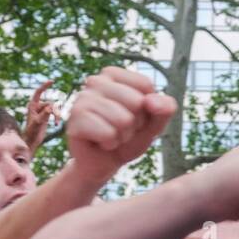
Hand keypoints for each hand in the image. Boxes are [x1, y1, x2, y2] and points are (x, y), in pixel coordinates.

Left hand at [23, 80, 61, 151]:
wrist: (32, 140)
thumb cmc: (31, 132)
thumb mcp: (37, 123)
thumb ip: (44, 115)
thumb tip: (51, 109)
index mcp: (32, 105)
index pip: (38, 92)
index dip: (44, 86)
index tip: (52, 81)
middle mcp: (37, 107)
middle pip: (50, 103)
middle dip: (55, 111)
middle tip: (57, 121)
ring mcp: (42, 111)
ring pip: (54, 108)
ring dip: (57, 115)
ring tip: (57, 124)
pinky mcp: (46, 116)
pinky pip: (54, 113)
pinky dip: (57, 118)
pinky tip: (56, 124)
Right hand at [65, 66, 176, 184]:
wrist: (104, 163)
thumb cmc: (128, 137)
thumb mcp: (153, 123)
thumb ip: (164, 109)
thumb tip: (154, 102)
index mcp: (112, 74)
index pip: (145, 84)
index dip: (147, 107)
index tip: (134, 116)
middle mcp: (95, 81)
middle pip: (136, 101)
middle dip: (135, 123)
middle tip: (121, 129)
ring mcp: (82, 98)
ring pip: (123, 120)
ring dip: (123, 135)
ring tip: (111, 136)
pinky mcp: (75, 119)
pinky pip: (108, 133)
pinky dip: (110, 143)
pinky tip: (101, 143)